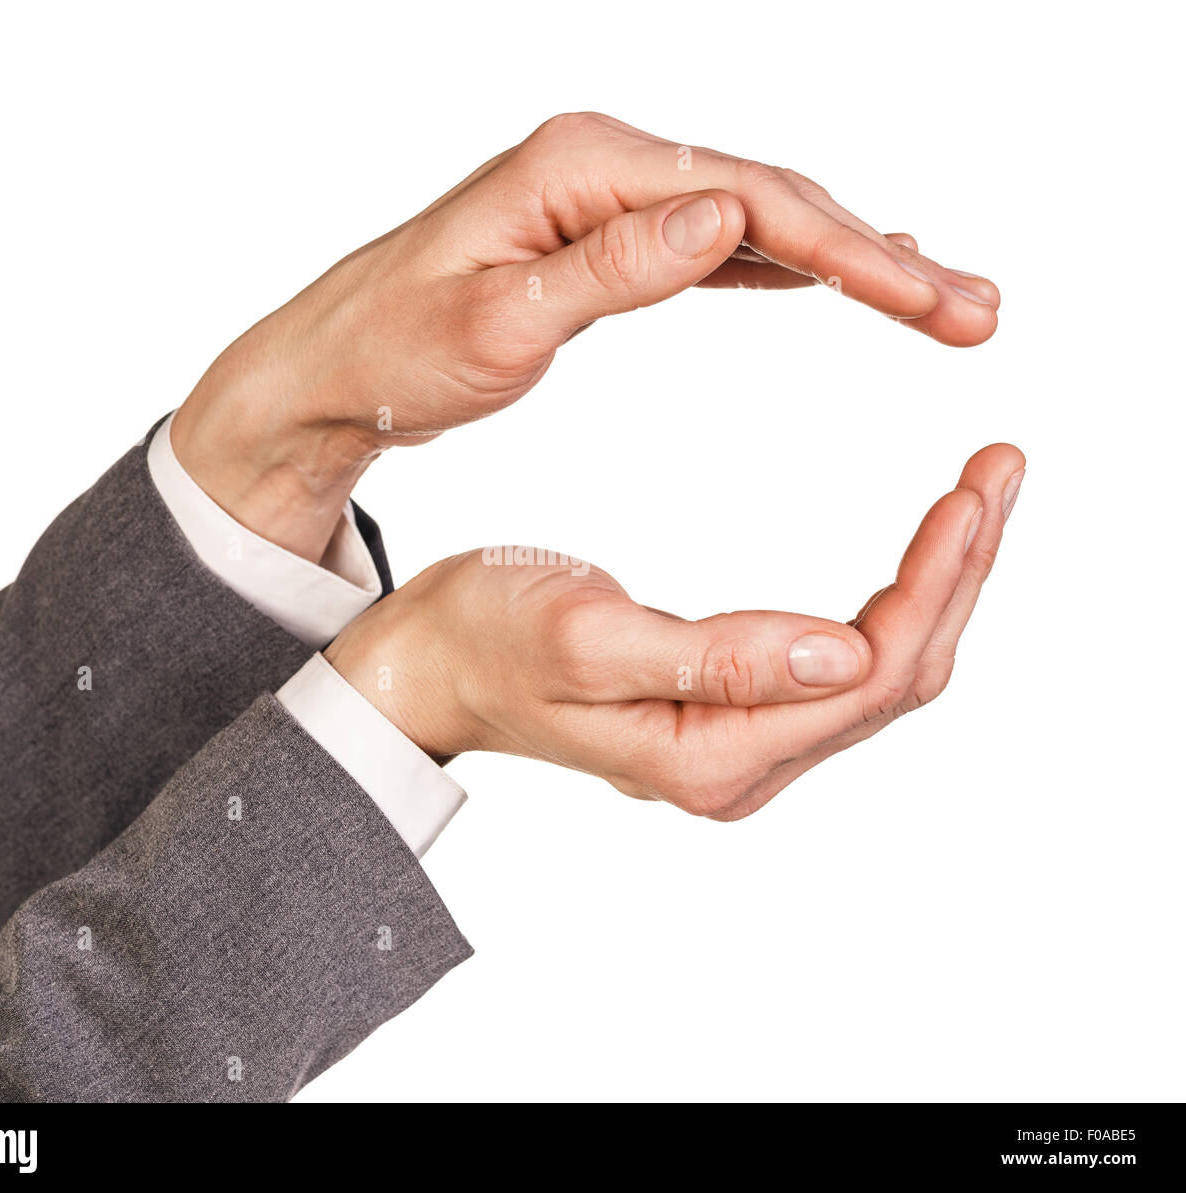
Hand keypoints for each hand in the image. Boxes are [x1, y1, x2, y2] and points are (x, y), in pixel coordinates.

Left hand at [173, 113, 1000, 558]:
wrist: (338, 363)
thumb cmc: (396, 349)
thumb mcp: (496, 322)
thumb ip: (610, 271)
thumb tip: (726, 215)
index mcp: (580, 169)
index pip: (746, 199)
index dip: (851, 251)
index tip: (931, 301)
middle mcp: (605, 166)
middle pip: (772, 198)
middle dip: (879, 257)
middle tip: (976, 310)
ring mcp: (610, 200)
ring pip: (758, 220)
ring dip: (852, 262)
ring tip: (940, 302)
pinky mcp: (608, 239)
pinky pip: (721, 245)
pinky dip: (790, 265)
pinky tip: (842, 280)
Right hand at [324, 445, 1023, 817]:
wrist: (429, 662)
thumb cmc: (486, 637)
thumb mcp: (586, 636)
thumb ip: (716, 659)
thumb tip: (845, 651)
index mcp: (709, 757)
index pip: (867, 674)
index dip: (936, 582)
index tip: (974, 486)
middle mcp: (738, 767)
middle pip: (892, 678)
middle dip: (959, 575)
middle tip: (1000, 471)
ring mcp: (736, 747)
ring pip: (875, 673)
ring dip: (937, 587)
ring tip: (978, 497)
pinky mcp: (729, 715)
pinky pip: (839, 665)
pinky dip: (890, 601)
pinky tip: (916, 557)